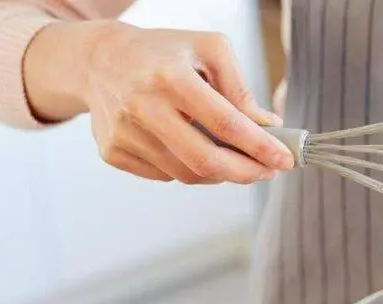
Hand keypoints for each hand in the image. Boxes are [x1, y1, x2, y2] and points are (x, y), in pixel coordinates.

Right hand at [73, 23, 293, 183]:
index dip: (260, 147)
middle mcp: (142, 105)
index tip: (284, 160)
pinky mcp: (112, 152)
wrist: (98, 59)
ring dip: (220, 173)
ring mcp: (124, 133)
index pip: (225, 123)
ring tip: (236, 158)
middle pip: (205, 160)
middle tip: (268, 172)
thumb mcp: (208, 50)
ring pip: (186, 174)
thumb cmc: (164, 53)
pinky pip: (165, 176)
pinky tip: (193, 149)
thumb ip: (240, 88)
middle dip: (246, 173)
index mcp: (170, 76)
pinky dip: (188, 169)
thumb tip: (267, 127)